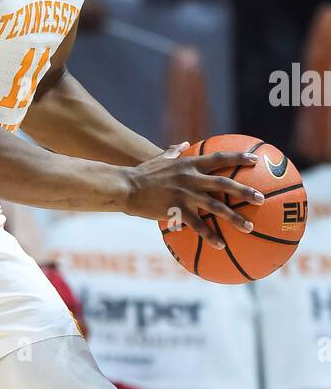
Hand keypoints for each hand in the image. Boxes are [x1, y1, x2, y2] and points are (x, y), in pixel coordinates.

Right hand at [125, 143, 263, 247]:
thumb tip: (184, 143)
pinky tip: (221, 245)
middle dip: (245, 191)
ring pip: (216, 207)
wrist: (126, 187)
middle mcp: (192, 178)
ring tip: (249, 227)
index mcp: (189, 164)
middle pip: (225, 184)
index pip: (219, 158)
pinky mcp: (177, 211)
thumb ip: (174, 151)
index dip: (238, 158)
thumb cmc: (142, 173)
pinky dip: (211, 236)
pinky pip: (198, 226)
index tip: (255, 161)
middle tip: (261, 199)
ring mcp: (186, 195)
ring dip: (235, 217)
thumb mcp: (160, 158)